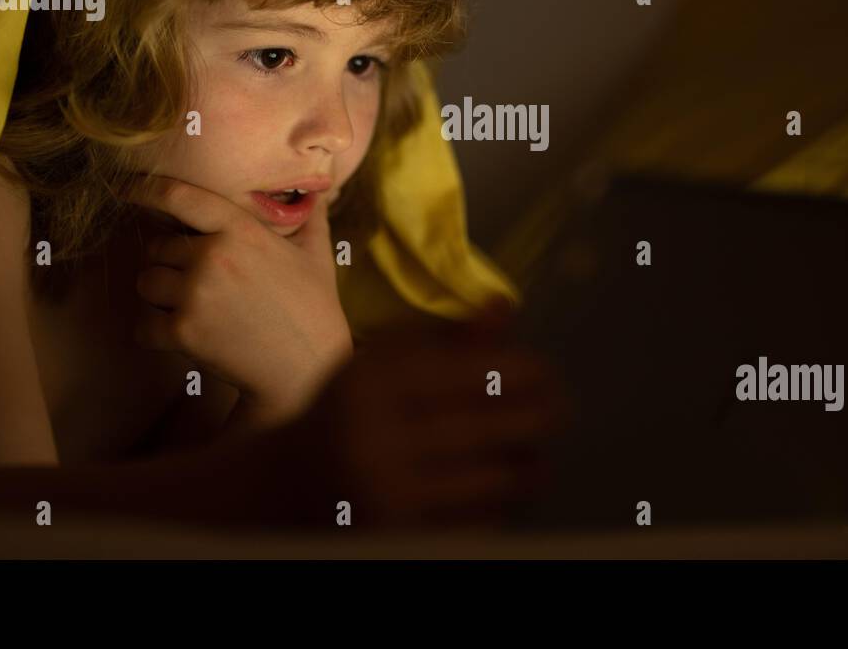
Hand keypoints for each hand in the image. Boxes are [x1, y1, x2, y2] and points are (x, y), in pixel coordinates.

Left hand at [127, 174, 352, 420]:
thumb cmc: (314, 308)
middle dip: (170, 265)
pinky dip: (155, 333)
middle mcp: (213, 256)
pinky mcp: (183, 332)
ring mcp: (196, 294)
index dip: (146, 188)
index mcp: (241, 230)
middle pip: (157, 248)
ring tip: (192, 309)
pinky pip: (143, 325)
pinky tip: (181, 337)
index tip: (125, 187)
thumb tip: (318, 190)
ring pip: (146, 283)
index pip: (180, 197)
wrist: (308, 368)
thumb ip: (311, 216)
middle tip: (198, 284)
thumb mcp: (317, 254)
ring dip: (160, 297)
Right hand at [270, 319, 575, 529]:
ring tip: (536, 451)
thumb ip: (444, 336)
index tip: (547, 371)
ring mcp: (392, 500)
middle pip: (499, 427)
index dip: (529, 371)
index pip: (478, 373)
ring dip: (531, 464)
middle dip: (543, 415)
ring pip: (501, 480)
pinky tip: (504, 488)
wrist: (286, 487)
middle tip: (560, 408)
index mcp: (372, 384)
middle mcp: (379, 442)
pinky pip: (483, 522)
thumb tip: (505, 308)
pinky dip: (503, 504)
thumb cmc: (349, 410)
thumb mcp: (382, 361)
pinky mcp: (404, 540)